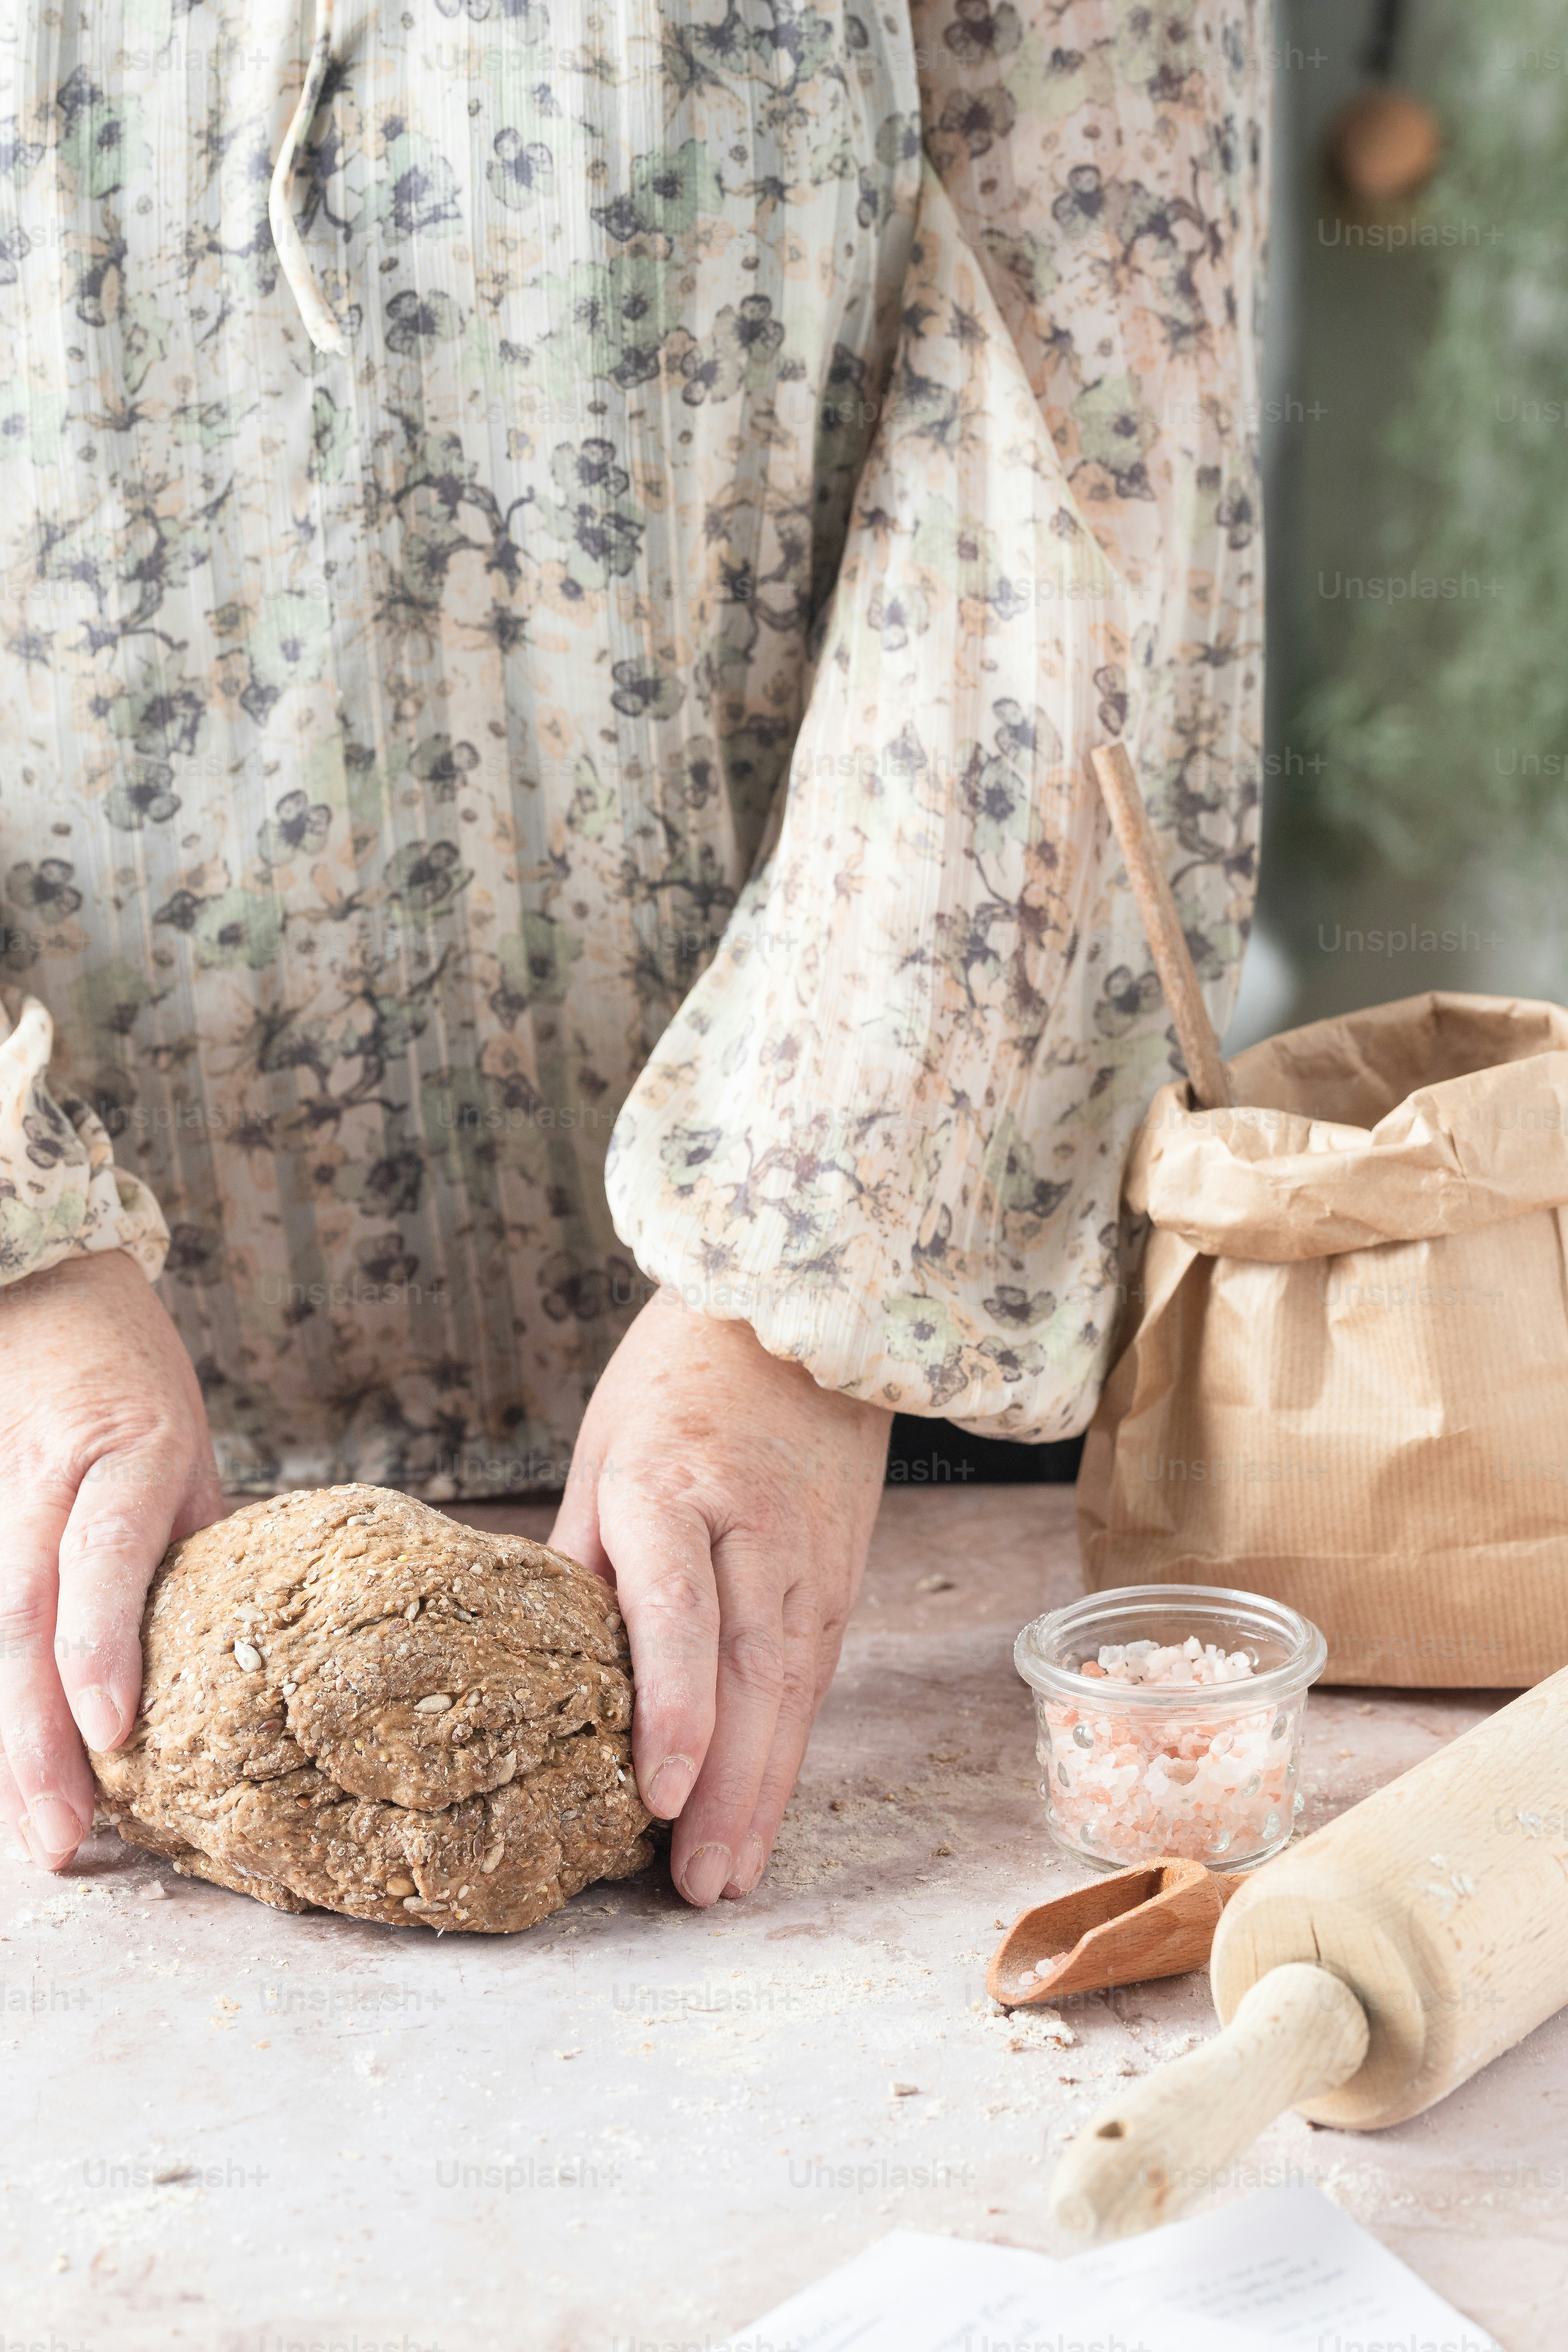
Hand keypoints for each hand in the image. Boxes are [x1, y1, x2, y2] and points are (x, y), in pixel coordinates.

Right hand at [0, 1251, 221, 1871]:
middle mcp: (55, 1482)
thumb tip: (245, 1652)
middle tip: (61, 1838)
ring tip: (38, 1836)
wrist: (51, 1300)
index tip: (113, 1729)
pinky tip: (13, 1783)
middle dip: (37, 1737)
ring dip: (7, 1743)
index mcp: (129, 1450)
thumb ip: (200, 1545)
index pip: (107, 1552)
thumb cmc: (138, 1380)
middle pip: (26, 1616)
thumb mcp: (191, 1450)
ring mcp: (2, 1504)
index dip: (102, 1643)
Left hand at [551, 1288, 889, 1906]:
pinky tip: (766, 1808)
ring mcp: (811, 1555)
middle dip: (725, 1788)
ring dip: (765, 1790)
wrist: (803, 1315)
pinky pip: (813, 1674)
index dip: (669, 1710)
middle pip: (747, 1672)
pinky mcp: (841, 1573)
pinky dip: (789, 1748)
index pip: (678, 1611)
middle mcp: (752, 1529)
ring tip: (732, 1875)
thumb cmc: (679, 1378)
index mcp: (672, 1484)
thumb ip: (585, 1557)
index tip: (653, 1797)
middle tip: (698, 1885)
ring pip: (793, 1688)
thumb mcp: (603, 1448)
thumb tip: (549, 1665)